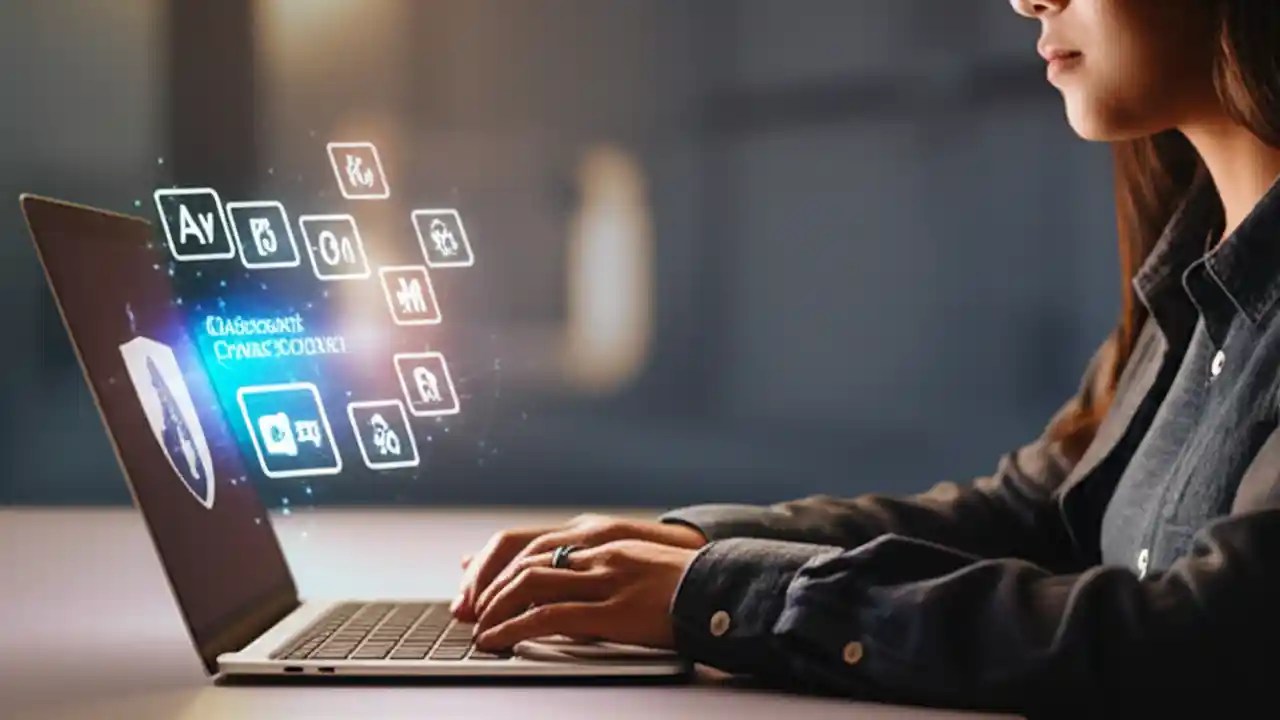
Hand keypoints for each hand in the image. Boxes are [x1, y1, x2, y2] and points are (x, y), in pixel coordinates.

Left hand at [452, 514, 705, 620]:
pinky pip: (549, 617)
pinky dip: (514, 629)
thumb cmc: (685, 583)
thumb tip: (567, 577)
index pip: (529, 540)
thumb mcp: (637, 561)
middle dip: (485, 585)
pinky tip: (498, 641)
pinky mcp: (613, 610)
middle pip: (521, 559)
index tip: (471, 583)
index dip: (493, 563)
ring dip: (494, 607)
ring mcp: (605, 578)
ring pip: (529, 584)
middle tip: (465, 610)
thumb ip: (600, 565)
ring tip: (477, 628)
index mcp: (600, 536)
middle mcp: (597, 549)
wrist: (726, 589)